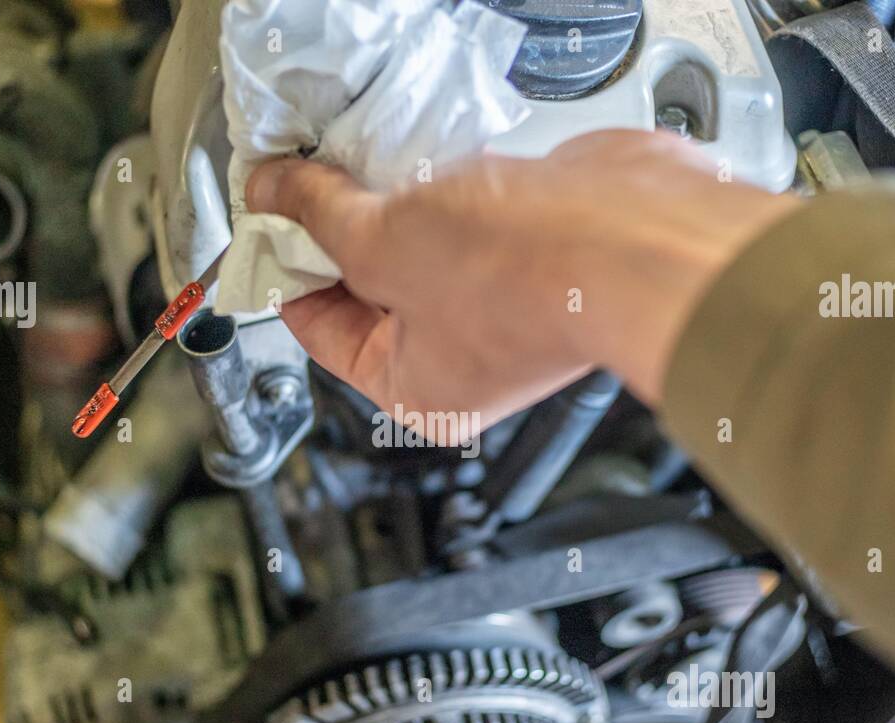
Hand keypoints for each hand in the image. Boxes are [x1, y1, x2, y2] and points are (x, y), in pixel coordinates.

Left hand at [247, 129, 797, 434]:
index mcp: (412, 389)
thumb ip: (317, 213)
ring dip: (388, 204)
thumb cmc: (523, 279)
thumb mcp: (380, 242)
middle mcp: (457, 359)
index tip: (261, 213)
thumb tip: (273, 192)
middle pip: (365, 287)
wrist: (632, 236)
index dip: (281, 264)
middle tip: (305, 175)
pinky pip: (463, 221)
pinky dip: (439, 190)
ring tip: (364, 163)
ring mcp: (497, 305)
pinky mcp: (530, 254)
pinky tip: (424, 161)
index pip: (317, 328)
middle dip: (334, 229)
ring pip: (415, 247)